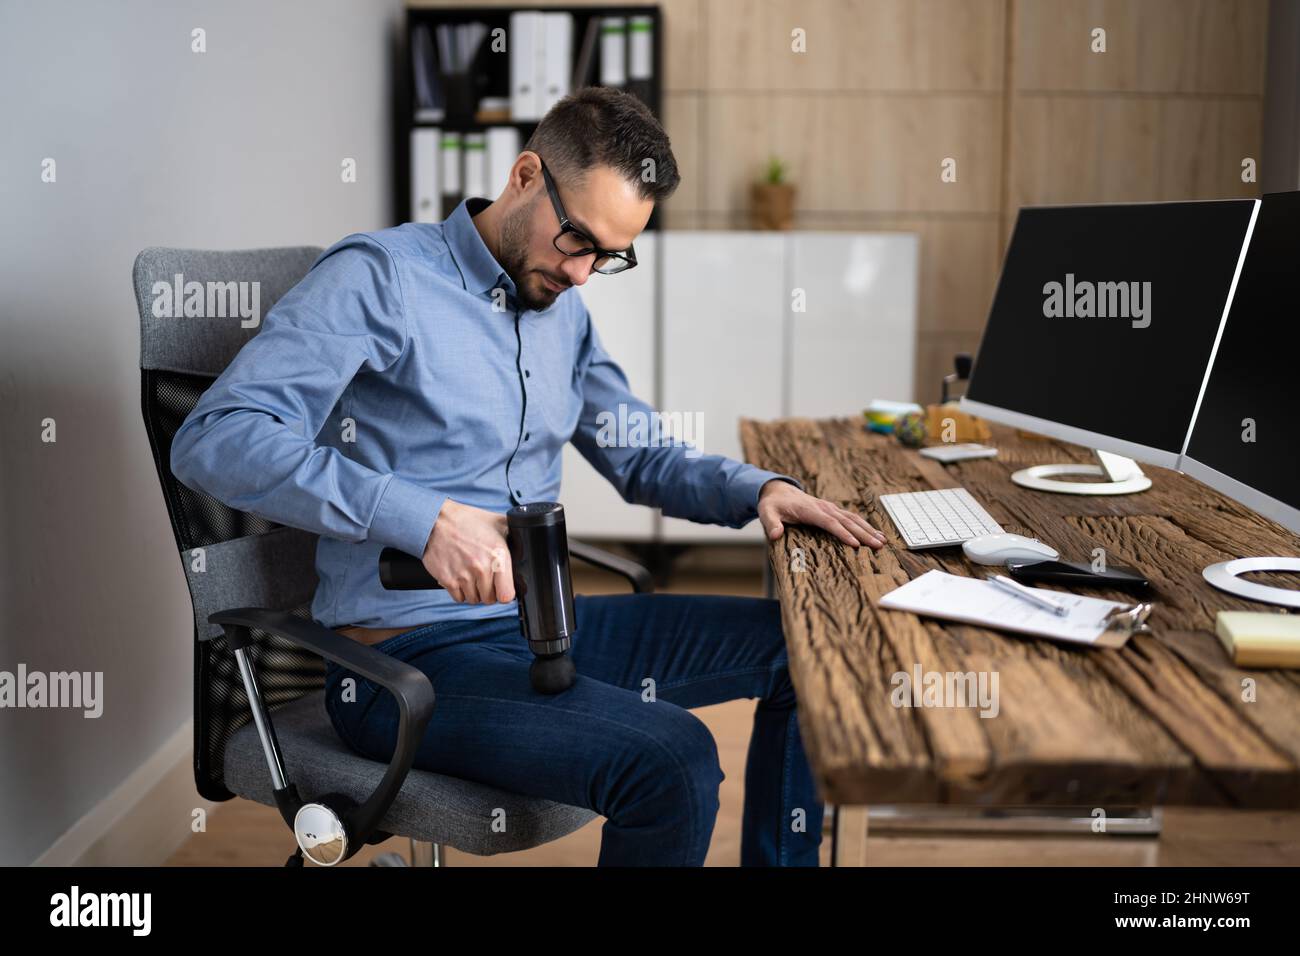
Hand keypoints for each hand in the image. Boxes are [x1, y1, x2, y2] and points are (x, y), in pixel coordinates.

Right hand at [421, 499, 514, 603]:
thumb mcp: (498, 523)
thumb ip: (514, 536)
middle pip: (489, 599)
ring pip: (474, 599)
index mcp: (498, 556)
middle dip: (489, 591)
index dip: (505, 592)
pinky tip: (460, 576)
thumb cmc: (467, 521)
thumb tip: (527, 542)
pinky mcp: (447, 580)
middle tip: (484, 578)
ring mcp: (463, 576)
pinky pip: (458, 598)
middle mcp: (481, 568)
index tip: (501, 587)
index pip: (506, 594)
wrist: (437, 520)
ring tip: (471, 575)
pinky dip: (459, 591)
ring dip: (474, 591)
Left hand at [756, 480, 885, 549]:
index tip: (855, 544)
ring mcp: (830, 508)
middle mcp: (823, 507)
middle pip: (846, 521)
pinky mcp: (832, 511)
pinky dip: (864, 526)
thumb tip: (775, 535)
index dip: (842, 533)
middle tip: (878, 546)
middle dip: (863, 534)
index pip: (829, 522)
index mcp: (810, 510)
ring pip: (853, 519)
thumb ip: (771, 524)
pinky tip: (875, 534)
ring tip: (882, 541)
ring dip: (868, 530)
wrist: (778, 490)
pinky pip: (851, 518)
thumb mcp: (767, 513)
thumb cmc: (773, 504)